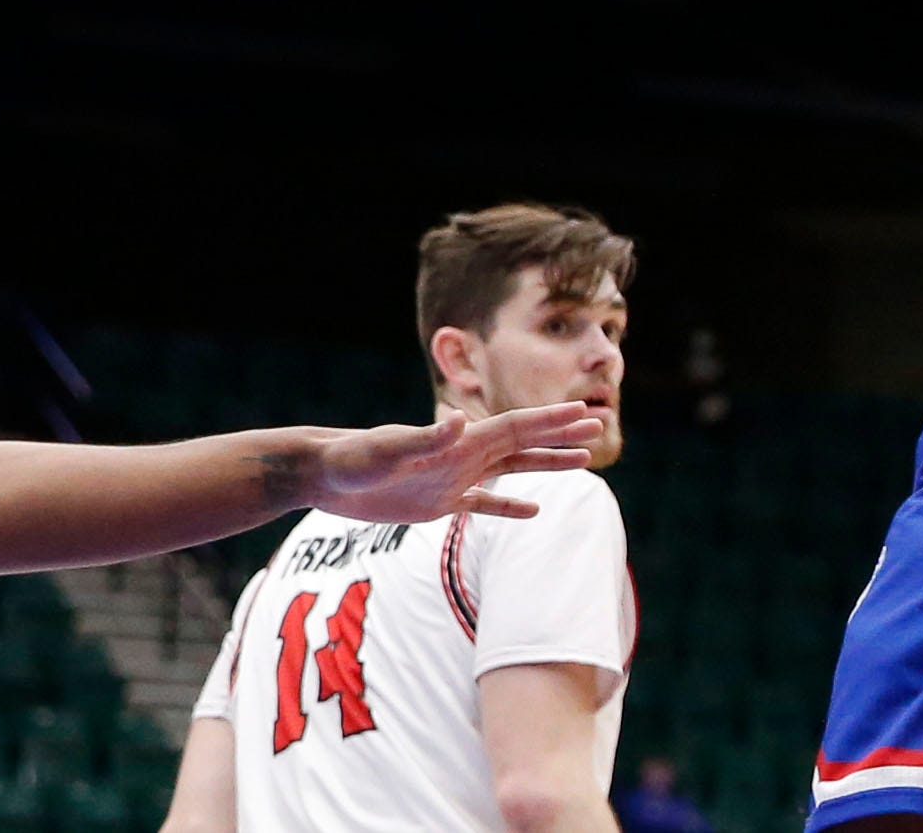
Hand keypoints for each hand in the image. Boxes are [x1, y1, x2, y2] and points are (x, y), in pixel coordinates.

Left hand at [305, 402, 601, 521]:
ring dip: (546, 464)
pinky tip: (533, 510)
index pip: (515, 427)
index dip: (551, 421)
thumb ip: (423, 439)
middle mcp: (461, 454)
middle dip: (561, 435)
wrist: (323, 474)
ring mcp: (452, 477)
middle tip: (599, 426)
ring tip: (584, 461)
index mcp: (458, 440)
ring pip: (512, 469)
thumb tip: (458, 420)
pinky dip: (509, 504)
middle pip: (523, 443)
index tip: (584, 412)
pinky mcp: (437, 502)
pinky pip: (483, 503)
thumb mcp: (386, 451)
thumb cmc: (351, 460)